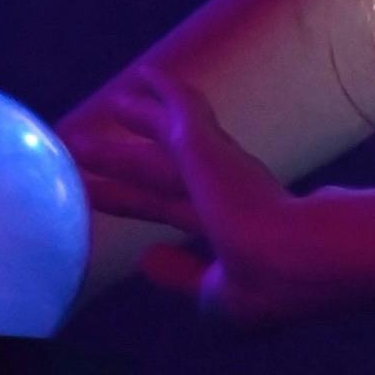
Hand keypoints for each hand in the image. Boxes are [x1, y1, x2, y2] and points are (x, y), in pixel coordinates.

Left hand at [93, 69, 364, 328]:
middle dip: (123, 163)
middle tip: (82, 148)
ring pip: (166, 138)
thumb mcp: (216, 298)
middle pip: (160, 172)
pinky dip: (163, 92)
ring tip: (109, 105)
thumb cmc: (262, 287)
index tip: (115, 203)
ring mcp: (216, 165)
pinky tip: (145, 75)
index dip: (144, 207)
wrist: (291, 256)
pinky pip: (180, 108)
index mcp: (233, 231)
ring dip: (138, 121)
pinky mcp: (201, 141)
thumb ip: (184, 277)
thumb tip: (146, 258)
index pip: (178, 214)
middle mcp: (226, 193)